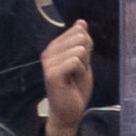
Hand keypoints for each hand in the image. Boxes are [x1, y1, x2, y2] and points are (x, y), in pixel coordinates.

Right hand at [40, 20, 92, 135]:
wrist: (69, 113)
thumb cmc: (75, 89)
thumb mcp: (84, 62)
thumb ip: (83, 43)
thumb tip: (81, 22)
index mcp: (54, 47)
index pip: (79, 32)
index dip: (87, 48)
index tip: (78, 65)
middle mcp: (48, 52)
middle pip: (80, 38)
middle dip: (86, 57)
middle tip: (77, 73)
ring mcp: (48, 62)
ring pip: (79, 50)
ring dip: (83, 66)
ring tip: (74, 78)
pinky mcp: (52, 73)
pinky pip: (75, 61)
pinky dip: (80, 72)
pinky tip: (72, 82)